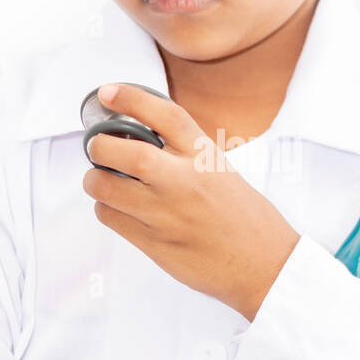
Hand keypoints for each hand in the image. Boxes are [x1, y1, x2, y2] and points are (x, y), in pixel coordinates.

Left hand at [82, 83, 299, 320]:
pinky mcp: (155, 243)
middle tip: (97, 146)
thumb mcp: (223, 171)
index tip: (108, 93)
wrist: (264, 266)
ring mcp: (168, 213)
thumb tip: (143, 142)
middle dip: (100, 145)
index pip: (165, 115)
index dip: (131, 97)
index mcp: (206, 157)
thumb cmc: (248, 220)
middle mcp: (185, 181)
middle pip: (126, 150)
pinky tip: (115, 207)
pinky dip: (105, 208)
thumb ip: (188, 155)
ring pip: (108, 186)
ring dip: (95, 180)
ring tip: (100, 180)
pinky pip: (112, 218)